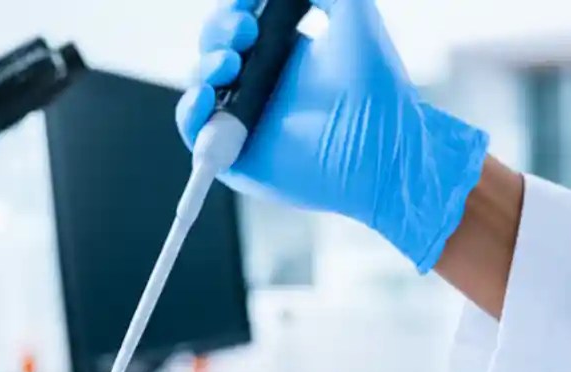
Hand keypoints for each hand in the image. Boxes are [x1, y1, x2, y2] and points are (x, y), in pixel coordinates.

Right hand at [176, 0, 489, 272]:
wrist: (380, 149)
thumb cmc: (375, 87)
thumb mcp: (354, 16)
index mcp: (282, 56)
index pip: (238, 25)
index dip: (235, 10)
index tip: (249, 3)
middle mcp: (259, 88)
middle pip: (214, 50)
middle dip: (219, 32)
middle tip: (246, 33)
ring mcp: (243, 123)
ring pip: (200, 87)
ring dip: (205, 67)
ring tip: (229, 63)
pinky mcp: (233, 157)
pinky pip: (194, 133)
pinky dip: (191, 112)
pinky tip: (206, 95)